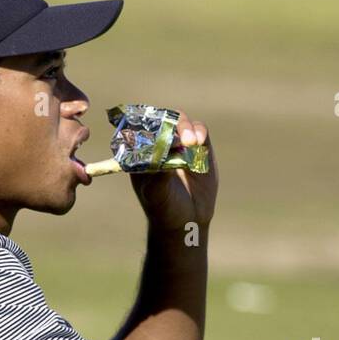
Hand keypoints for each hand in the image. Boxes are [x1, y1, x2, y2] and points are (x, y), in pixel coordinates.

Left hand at [129, 110, 218, 230]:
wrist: (188, 220)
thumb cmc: (164, 208)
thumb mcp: (156, 194)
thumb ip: (158, 175)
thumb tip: (163, 154)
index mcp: (140, 151)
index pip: (139, 127)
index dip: (145, 122)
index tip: (154, 130)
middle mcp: (159, 143)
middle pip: (161, 119)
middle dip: (169, 123)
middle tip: (178, 137)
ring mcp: (179, 144)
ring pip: (180, 121)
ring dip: (185, 127)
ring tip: (191, 142)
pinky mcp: (199, 147)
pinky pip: (200, 131)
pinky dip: (199, 132)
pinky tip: (198, 142)